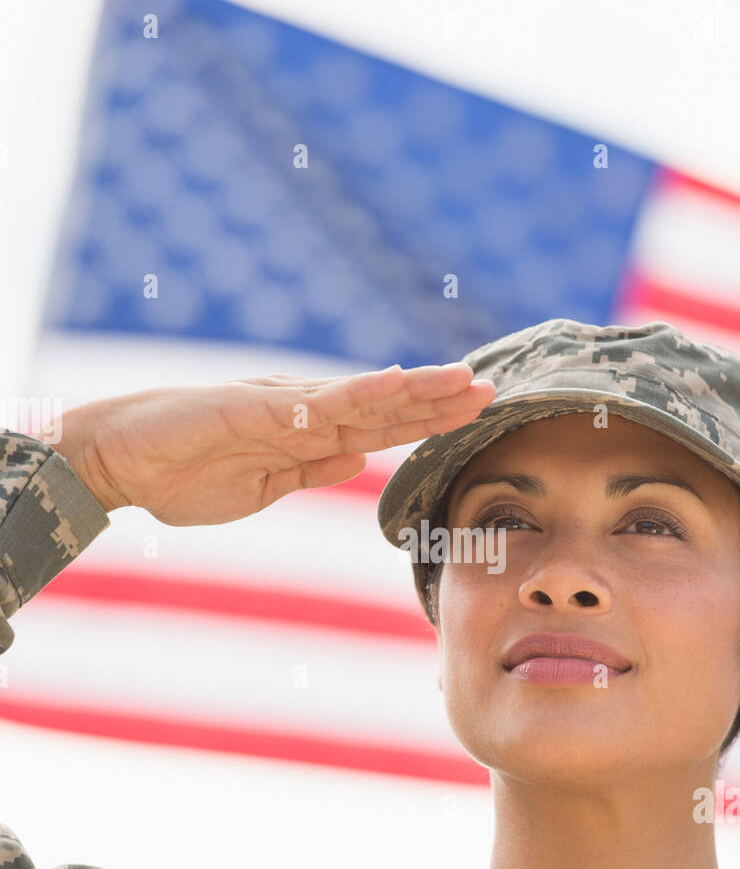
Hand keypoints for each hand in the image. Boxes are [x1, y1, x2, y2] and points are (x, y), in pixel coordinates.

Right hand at [48, 363, 494, 525]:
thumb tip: (360, 460)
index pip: (379, 428)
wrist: (118, 462)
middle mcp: (301, 412)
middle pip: (384, 406)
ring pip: (364, 396)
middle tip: (492, 390)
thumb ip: (310, 471)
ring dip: (417, 389)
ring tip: (464, 381)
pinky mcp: (257, 405)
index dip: (426, 421)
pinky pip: (319, 401)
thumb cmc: (180, 474)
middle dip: (439, 401)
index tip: (473, 417)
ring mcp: (282, 405)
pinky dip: (361, 392)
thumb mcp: (261, 488)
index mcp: (304, 436)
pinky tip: (399, 383)